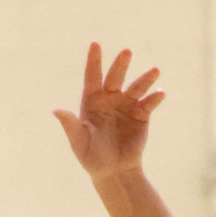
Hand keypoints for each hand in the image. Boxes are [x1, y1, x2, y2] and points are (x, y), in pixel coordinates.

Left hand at [53, 44, 164, 178]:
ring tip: (155, 71)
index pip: (92, 77)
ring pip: (136, 87)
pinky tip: (160, 93)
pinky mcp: (141, 115)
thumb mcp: (78, 141)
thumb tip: (55, 110)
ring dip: (145, 79)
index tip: (95, 44)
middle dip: (120, 65)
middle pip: (115, 77)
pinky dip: (155, 97)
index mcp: (92, 101)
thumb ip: (70, 124)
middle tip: (126, 52)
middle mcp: (110, 99)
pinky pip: (149, 103)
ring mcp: (127, 105)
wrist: (113, 171)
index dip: (93, 61)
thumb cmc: (91, 156)